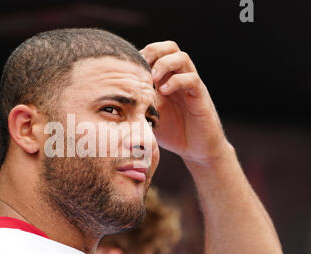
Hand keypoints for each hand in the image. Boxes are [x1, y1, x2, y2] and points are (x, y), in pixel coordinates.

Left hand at [140, 41, 231, 164]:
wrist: (196, 148)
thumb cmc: (171, 132)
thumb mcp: (147, 116)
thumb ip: (135, 105)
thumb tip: (110, 103)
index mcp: (165, 78)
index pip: (156, 53)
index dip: (142, 55)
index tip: (129, 68)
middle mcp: (179, 77)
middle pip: (170, 47)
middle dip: (154, 51)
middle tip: (142, 66)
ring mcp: (190, 85)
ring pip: (182, 58)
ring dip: (164, 64)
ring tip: (152, 79)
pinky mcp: (200, 96)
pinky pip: (192, 79)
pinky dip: (176, 81)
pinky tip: (164, 91)